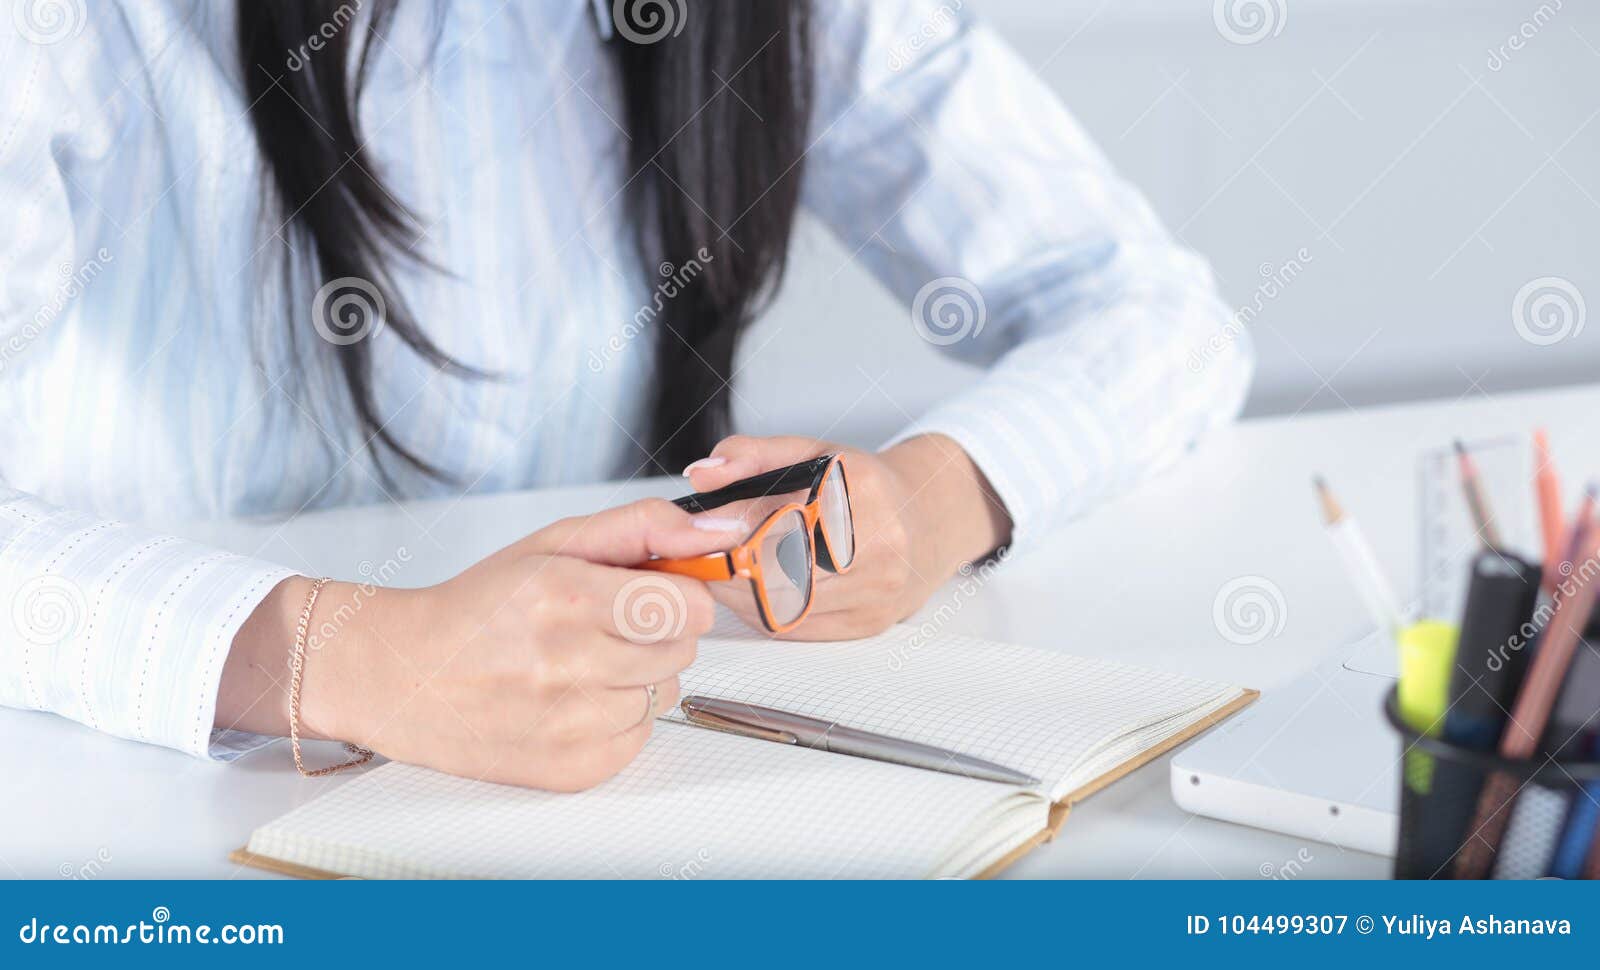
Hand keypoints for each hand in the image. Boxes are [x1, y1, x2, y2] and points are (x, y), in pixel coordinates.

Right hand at [222, 499, 737, 790]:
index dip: (677, 596)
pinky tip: (570, 701)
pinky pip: (639, 738)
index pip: (690, 605)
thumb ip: (644, 528)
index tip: (648, 596)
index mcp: (568, 596)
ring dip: (636, 678)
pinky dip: (616, 720)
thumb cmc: (478, 609)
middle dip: (654, 633)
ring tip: (578, 665)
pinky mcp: (572, 769)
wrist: (402, 677)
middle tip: (602, 628)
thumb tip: (720, 531)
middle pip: (683, 650)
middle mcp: (570, 662)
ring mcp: (571, 723)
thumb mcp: (556, 544)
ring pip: (664, 695)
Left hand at [682, 434, 1011, 639]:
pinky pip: (797, 626)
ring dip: (739, 592)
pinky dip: (763, 610)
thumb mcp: (813, 453)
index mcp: (861, 490)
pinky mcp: (868, 624)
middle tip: (697, 557)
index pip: (777, 514)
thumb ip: (752, 455)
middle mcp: (879, 544)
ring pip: (783, 604)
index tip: (692, 531)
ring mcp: (877, 590)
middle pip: (778, 567)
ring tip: (722, 571)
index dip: (727, 528)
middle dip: (727, 564)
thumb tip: (700, 476)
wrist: (929, 521)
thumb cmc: (863, 487)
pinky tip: (754, 591)